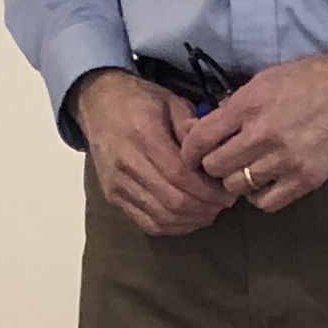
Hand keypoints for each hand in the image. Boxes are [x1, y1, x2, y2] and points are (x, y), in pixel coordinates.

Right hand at [75, 70, 229, 237]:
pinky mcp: (113, 198)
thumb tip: (213, 156)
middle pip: (173, 202)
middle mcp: (127, 164)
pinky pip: (148, 224)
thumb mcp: (172, 103)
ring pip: (162, 218)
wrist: (98, 105)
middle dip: (205, 207)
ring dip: (192, 220)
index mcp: (143, 135)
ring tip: (210, 209)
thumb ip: (193, 129)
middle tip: (223, 202)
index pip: (180, 175)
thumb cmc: (141, 101)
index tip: (228, 191)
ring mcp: (117, 185)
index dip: (208, 190)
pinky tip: (190, 217)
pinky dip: (174, 226)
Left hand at [184, 45, 327, 211]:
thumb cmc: (311, 80)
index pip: (200, 138)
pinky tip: (265, 182)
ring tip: (247, 170)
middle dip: (213, 165)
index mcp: (249, 105)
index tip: (192, 155)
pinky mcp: (306, 179)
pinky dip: (259, 196)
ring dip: (237, 181)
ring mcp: (285, 159)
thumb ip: (234, 104)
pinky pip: (265, 202)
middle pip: (214, 167)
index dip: (189, 150)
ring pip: (237, 187)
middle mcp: (263, 134)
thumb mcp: (266, 79)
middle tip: (223, 161)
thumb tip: (203, 126)